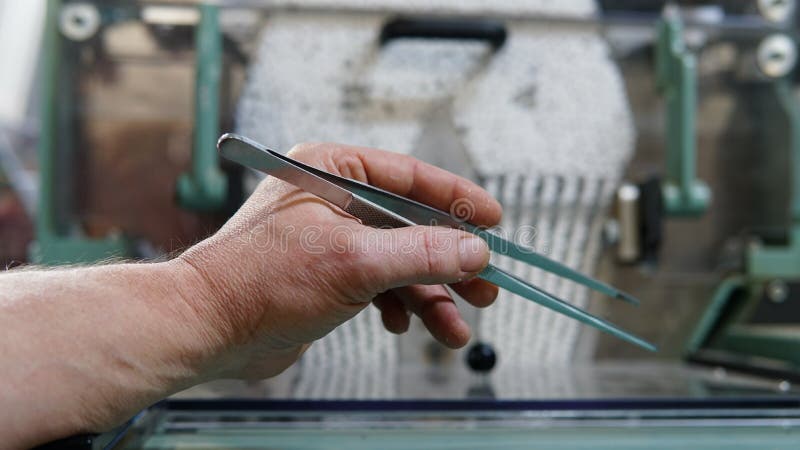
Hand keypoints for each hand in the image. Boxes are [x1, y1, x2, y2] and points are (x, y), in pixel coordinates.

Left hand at [178, 142, 502, 379]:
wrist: (208, 329)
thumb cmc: (261, 281)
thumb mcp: (355, 262)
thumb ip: (421, 253)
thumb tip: (473, 250)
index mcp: (333, 171)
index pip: (411, 177)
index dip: (457, 199)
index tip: (494, 220)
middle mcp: (334, 200)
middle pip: (412, 225)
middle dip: (449, 261)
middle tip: (486, 285)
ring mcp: (332, 240)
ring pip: (399, 262)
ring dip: (429, 297)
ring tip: (453, 329)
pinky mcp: (327, 276)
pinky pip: (379, 286)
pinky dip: (398, 307)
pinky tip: (402, 326)